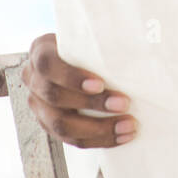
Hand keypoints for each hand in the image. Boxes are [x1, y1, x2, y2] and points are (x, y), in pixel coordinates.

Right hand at [21, 33, 136, 148]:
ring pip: (60, 124)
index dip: (72, 77)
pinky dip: (98, 140)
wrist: (76, 59)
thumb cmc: (89, 45)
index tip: (100, 84)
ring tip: (127, 126)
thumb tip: (145, 38)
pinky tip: (121, 137)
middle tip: (124, 104)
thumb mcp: (90, 36)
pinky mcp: (49, 125)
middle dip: (91, 104)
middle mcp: (33, 79)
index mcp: (40, 52)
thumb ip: (104, 39)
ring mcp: (38, 105)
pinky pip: (71, 139)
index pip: (48, 65)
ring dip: (97, 129)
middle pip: (55, 97)